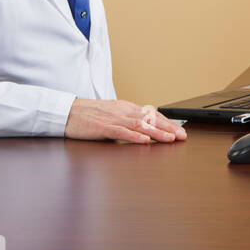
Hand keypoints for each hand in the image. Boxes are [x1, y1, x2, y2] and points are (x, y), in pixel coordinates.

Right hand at [65, 98, 187, 143]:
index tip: (179, 131)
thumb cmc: (88, 115)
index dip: (167, 123)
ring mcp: (113, 118)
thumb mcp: (112, 116)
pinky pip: (121, 131)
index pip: (151, 115)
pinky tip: (144, 141)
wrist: (67, 112)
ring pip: (139, 125)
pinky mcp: (102, 127)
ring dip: (156, 132)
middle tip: (181, 136)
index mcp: (126, 108)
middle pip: (150, 119)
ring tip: (169, 139)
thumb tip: (142, 132)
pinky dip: (134, 136)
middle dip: (168, 128)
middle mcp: (123, 111)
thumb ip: (127, 122)